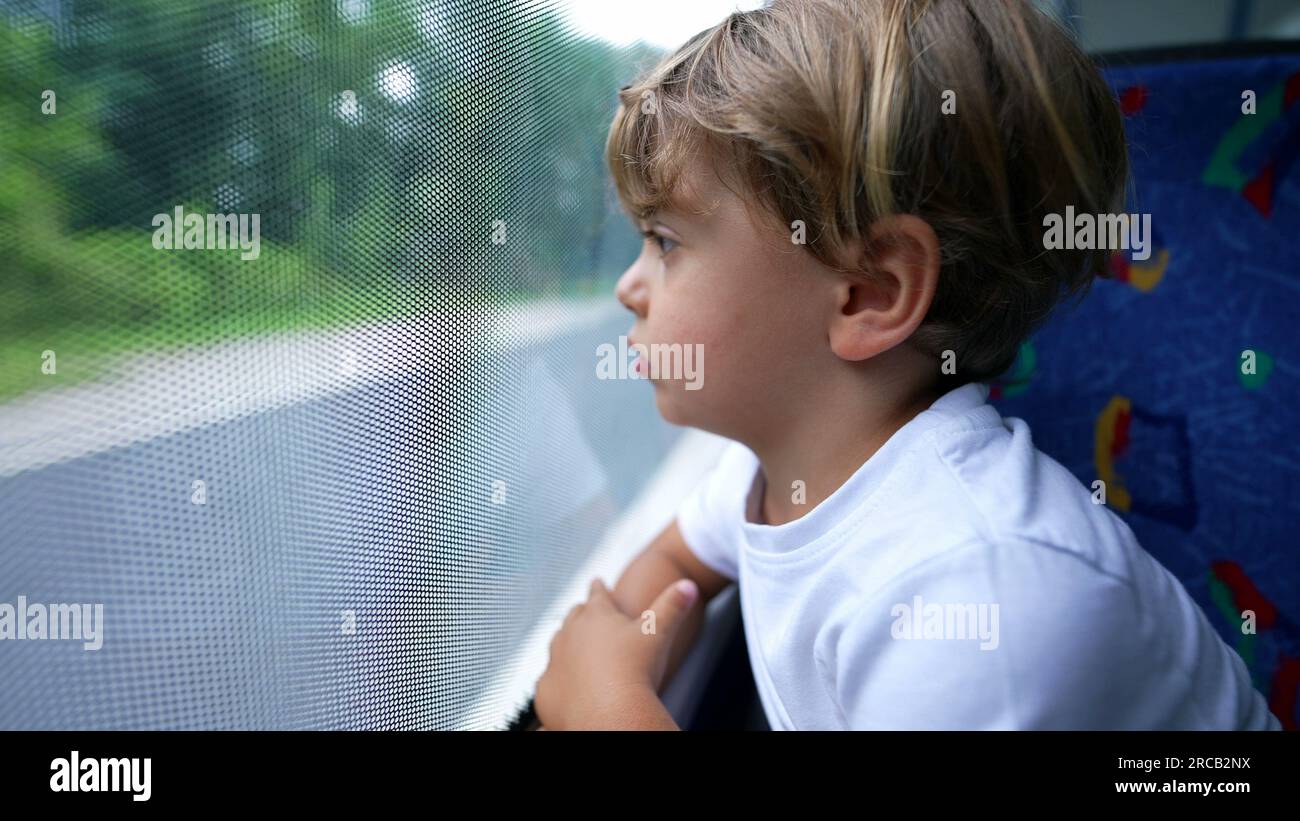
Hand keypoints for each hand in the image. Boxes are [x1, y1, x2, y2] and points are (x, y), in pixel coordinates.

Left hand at [534, 577, 698, 729]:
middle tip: (584, 611)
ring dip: (566, 645)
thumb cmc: (635, 670)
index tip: (597, 581)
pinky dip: (559, 680)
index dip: (599, 588)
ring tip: (572, 646)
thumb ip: (673, 606)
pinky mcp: (546, 689)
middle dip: (581, 614)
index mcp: (596, 616)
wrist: (610, 713)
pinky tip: (567, 685)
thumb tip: (688, 584)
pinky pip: (550, 680)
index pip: (597, 595)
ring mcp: (555, 661)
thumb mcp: (658, 633)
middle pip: (574, 617)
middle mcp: (570, 634)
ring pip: (557, 646)